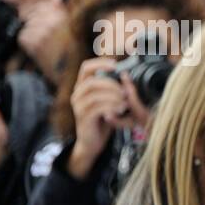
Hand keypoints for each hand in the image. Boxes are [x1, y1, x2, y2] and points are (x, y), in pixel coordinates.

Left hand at [16, 1, 69, 82]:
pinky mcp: (34, 43)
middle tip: (44, 39)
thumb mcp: (71, 28)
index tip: (43, 24)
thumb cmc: (72, 51)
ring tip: (44, 45)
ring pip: (27, 27)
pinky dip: (28, 44)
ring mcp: (42, 33)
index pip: (41, 7)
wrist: (70, 72)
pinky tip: (39, 50)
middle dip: (34, 26)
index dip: (39, 15)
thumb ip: (61, 10)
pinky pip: (23, 37)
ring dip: (32, 35)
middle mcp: (52, 23)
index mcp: (62, 17)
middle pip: (31, 17)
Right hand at [67, 57, 135, 177]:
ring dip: (113, 97)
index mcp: (83, 87)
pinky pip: (97, 108)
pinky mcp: (83, 118)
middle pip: (92, 81)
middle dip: (112, 85)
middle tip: (126, 92)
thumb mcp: (109, 101)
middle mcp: (77, 94)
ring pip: (95, 94)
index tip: (116, 65)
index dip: (100, 63)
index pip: (86, 67)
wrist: (93, 141)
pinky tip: (120, 110)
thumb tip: (127, 75)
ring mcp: (78, 106)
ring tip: (125, 103)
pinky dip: (111, 107)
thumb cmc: (103, 119)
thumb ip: (114, 89)